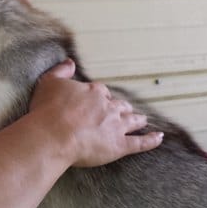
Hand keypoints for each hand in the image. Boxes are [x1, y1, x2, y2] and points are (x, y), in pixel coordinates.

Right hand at [29, 59, 163, 166]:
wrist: (53, 135)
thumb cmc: (48, 110)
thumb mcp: (49, 82)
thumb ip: (61, 71)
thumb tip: (69, 62)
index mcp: (93, 92)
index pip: (101, 92)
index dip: (100, 97)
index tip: (97, 100)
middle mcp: (108, 107)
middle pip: (119, 105)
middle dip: (120, 108)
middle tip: (122, 110)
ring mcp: (116, 126)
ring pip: (131, 121)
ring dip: (137, 119)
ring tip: (142, 120)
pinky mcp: (119, 145)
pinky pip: (140, 143)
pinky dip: (150, 140)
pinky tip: (158, 137)